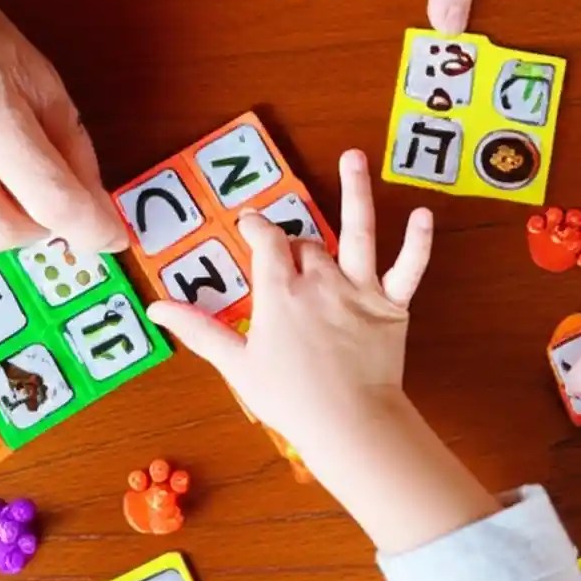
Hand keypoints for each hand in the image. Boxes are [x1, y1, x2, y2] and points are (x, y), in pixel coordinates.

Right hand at [148, 149, 433, 450]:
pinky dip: (418, 242)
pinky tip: (423, 214)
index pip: (266, 242)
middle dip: (295, 244)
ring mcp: (358, 289)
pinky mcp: (391, 305)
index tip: (250, 222)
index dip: (256, 227)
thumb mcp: (236, 364)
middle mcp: (319, 280)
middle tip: (288, 255)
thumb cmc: (290, 399)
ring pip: (357, 231)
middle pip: (306, 245)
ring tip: (354, 157)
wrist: (349, 423)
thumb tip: (156, 309)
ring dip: (355, 191)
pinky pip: (407, 268)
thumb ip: (198, 330)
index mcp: (280, 293)